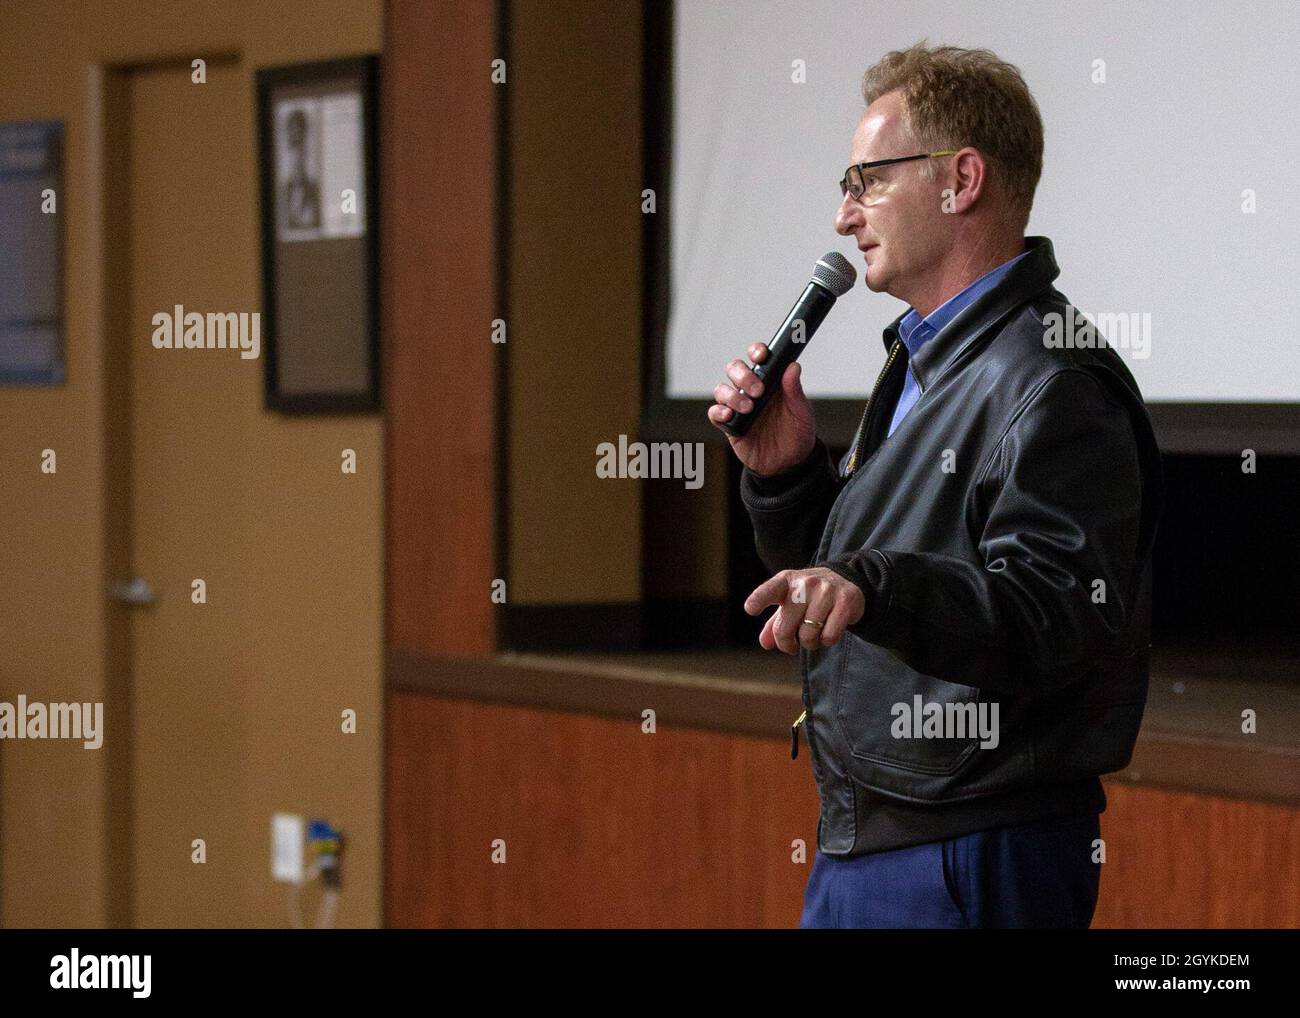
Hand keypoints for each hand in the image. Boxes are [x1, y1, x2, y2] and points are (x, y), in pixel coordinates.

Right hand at [707, 342, 815, 476]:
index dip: (756, 352)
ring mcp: (739, 407)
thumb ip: (794, 390)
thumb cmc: (796, 433)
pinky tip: (730, 415)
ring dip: (732, 395)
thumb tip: (793, 366)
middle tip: (758, 390)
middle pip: (734, 369)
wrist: (790, 463)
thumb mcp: (801, 411)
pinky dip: (719, 412)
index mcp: (770, 381)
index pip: (757, 359)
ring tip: (749, 408)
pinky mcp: (730, 426)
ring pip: (722, 389)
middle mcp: (751, 391)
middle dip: (742, 375)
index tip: (761, 356)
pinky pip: (715, 413)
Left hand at [744, 567, 865, 653]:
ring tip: (814, 635)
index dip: (759, 600)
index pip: (769, 590)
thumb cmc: (809, 596)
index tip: (750, 609)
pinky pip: (830, 636)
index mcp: (785, 581)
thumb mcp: (788, 603)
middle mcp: (805, 583)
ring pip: (808, 635)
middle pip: (785, 628)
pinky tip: (828, 631)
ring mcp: (826, 590)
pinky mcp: (845, 601)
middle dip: (787, 644)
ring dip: (810, 644)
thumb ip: (774, 622)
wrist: (844, 579)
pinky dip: (827, 641)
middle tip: (792, 646)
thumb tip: (765, 643)